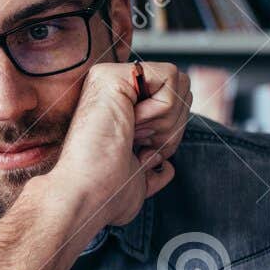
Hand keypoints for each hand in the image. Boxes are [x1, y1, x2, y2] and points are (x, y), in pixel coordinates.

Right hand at [45, 61, 189, 232]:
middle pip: (181, 87)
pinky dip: (163, 109)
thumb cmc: (106, 192)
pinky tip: (132, 124)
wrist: (88, 194)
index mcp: (117, 107)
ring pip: (179, 81)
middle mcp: (111, 88)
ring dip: (168, 119)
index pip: (173, 101)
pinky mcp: (113, 74)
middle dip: (174, 124)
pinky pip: (170, 77)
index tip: (143, 151)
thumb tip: (166, 169)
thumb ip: (153, 169)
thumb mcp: (139, 178)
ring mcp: (109, 77)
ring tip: (133, 134)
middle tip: (139, 143)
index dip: (173, 130)